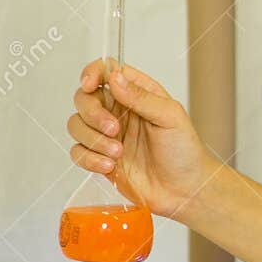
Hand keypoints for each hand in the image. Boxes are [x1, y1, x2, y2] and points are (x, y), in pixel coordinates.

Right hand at [67, 61, 213, 217]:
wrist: (186, 190)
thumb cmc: (185, 151)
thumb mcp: (171, 117)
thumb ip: (142, 97)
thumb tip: (115, 78)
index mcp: (137, 94)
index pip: (106, 71)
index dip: (93, 73)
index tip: (90, 85)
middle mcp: (118, 111)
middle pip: (84, 98)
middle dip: (92, 113)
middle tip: (114, 130)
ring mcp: (107, 135)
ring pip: (76, 124)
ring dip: (93, 139)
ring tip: (118, 153)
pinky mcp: (100, 157)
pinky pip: (77, 151)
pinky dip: (88, 158)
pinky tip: (110, 166)